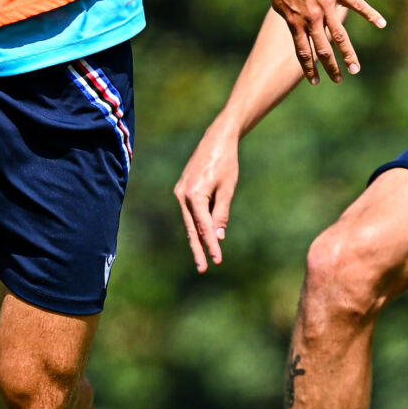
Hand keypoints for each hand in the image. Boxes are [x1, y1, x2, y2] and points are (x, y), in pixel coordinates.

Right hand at [174, 124, 240, 272]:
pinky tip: (201, 236)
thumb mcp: (228, 189)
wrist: (216, 139)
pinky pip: (189, 212)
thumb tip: (218, 237)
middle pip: (191, 228)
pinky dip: (195, 225)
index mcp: (194, 195)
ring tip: (202, 257)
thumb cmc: (226, 162)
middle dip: (198, 248)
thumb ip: (221, 214)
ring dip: (196, 238)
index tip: (217, 260)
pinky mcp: (182, 189)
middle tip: (202, 269)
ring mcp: (180, 192)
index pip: (203, 226)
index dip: (211, 245)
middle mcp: (182, 195)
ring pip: (189, 221)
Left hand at [267, 0, 386, 83]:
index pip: (304, 53)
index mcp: (296, 22)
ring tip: (356, 69)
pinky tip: (382, 24)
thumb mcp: (280, 4)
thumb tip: (297, 31)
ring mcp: (326, 5)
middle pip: (323, 49)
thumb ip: (291, 20)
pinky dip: (371, 15)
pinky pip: (357, 5)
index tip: (316, 83)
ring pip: (340, 35)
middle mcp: (312, 17)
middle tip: (339, 80)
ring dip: (348, 54)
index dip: (309, 69)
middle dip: (331, 68)